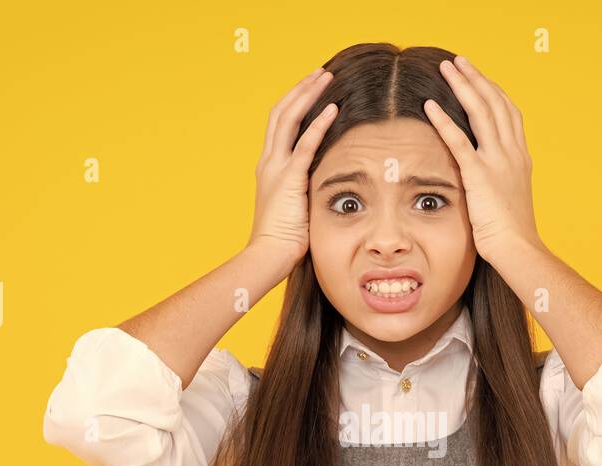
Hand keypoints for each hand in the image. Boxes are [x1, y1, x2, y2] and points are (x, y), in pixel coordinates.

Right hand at [247, 68, 340, 263]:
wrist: (268, 256)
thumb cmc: (284, 241)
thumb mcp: (295, 207)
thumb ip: (305, 189)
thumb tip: (326, 184)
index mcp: (269, 168)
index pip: (280, 125)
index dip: (295, 104)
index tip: (312, 90)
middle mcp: (269, 162)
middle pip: (281, 112)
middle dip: (301, 89)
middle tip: (320, 73)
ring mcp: (276, 168)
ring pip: (289, 118)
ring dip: (308, 95)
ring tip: (325, 78)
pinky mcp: (288, 179)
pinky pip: (305, 144)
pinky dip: (319, 123)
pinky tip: (333, 108)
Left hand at [423, 55, 542, 262]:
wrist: (519, 249)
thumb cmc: (513, 233)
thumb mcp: (510, 198)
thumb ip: (501, 180)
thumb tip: (490, 177)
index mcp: (521, 157)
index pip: (509, 113)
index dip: (494, 91)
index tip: (479, 77)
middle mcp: (512, 153)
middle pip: (496, 103)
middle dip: (477, 78)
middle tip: (459, 61)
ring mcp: (498, 162)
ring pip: (481, 112)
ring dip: (463, 86)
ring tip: (446, 68)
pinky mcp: (480, 176)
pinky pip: (459, 141)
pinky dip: (444, 120)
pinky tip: (430, 105)